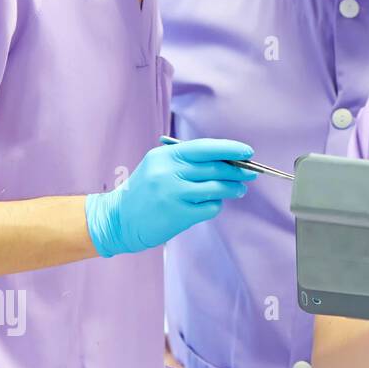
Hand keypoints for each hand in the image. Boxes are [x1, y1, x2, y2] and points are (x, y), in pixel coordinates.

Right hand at [86, 139, 256, 256]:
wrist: (117, 220)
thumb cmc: (145, 191)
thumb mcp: (159, 166)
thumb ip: (188, 161)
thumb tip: (229, 160)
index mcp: (165, 156)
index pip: (205, 148)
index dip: (230, 149)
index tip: (247, 152)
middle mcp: (168, 173)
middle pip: (215, 168)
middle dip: (238, 170)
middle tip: (251, 173)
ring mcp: (174, 194)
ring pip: (217, 188)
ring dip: (233, 189)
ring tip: (239, 190)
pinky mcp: (179, 215)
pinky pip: (211, 207)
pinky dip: (216, 205)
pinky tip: (212, 204)